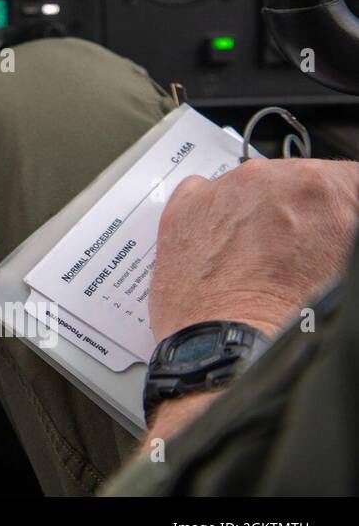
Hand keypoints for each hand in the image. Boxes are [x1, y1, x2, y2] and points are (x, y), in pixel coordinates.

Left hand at [151, 158, 358, 340]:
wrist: (234, 347)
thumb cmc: (292, 318)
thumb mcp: (343, 267)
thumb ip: (341, 230)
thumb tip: (335, 229)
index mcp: (322, 189)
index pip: (349, 180)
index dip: (344, 207)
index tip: (339, 221)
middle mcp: (270, 178)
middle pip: (298, 180)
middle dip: (304, 209)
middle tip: (301, 249)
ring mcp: (223, 189)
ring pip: (251, 186)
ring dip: (260, 210)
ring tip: (260, 256)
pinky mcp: (184, 207)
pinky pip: (203, 192)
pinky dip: (214, 211)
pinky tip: (223, 244)